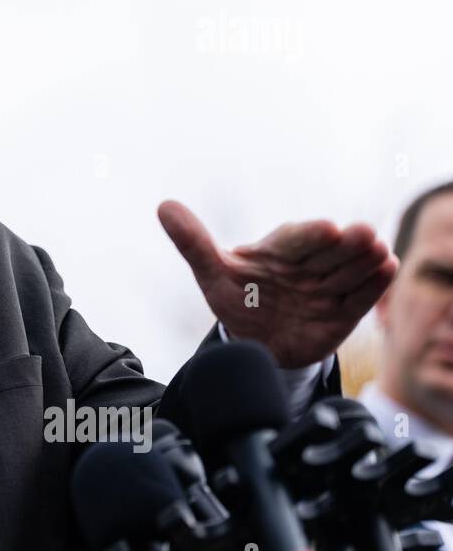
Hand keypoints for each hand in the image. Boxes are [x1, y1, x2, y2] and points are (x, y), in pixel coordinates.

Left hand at [158, 199, 396, 368]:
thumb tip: (163, 206)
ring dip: (364, 262)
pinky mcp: (343, 311)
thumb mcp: (211, 273)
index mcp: (276, 250)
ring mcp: (327, 286)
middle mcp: (307, 264)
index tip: (325, 229)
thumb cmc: (235, 300)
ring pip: (348, 272)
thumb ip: (192, 243)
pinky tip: (388, 268)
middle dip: (345, 245)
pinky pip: (360, 297)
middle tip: (364, 233)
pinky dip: (374, 285)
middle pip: (328, 253)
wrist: (254, 344)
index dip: (309, 236)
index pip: (294, 240)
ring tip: (379, 252)